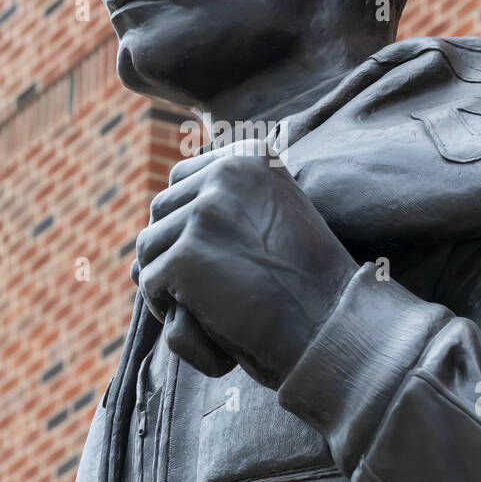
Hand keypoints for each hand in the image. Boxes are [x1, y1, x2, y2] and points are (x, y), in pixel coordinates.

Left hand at [131, 138, 359, 388]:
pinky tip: (204, 325)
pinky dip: (168, 310)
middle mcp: (226, 172)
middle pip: (160, 211)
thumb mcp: (275, 215)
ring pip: (149, 247)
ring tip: (203, 308)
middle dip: (172, 253)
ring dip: (167, 283)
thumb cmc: (306, 283)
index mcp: (250, 155)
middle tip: (205, 290)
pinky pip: (150, 282)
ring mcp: (204, 212)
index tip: (217, 257)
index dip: (187, 224)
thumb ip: (229, 200)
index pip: (181, 178)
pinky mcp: (187, 255)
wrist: (331, 327)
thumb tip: (154, 214)